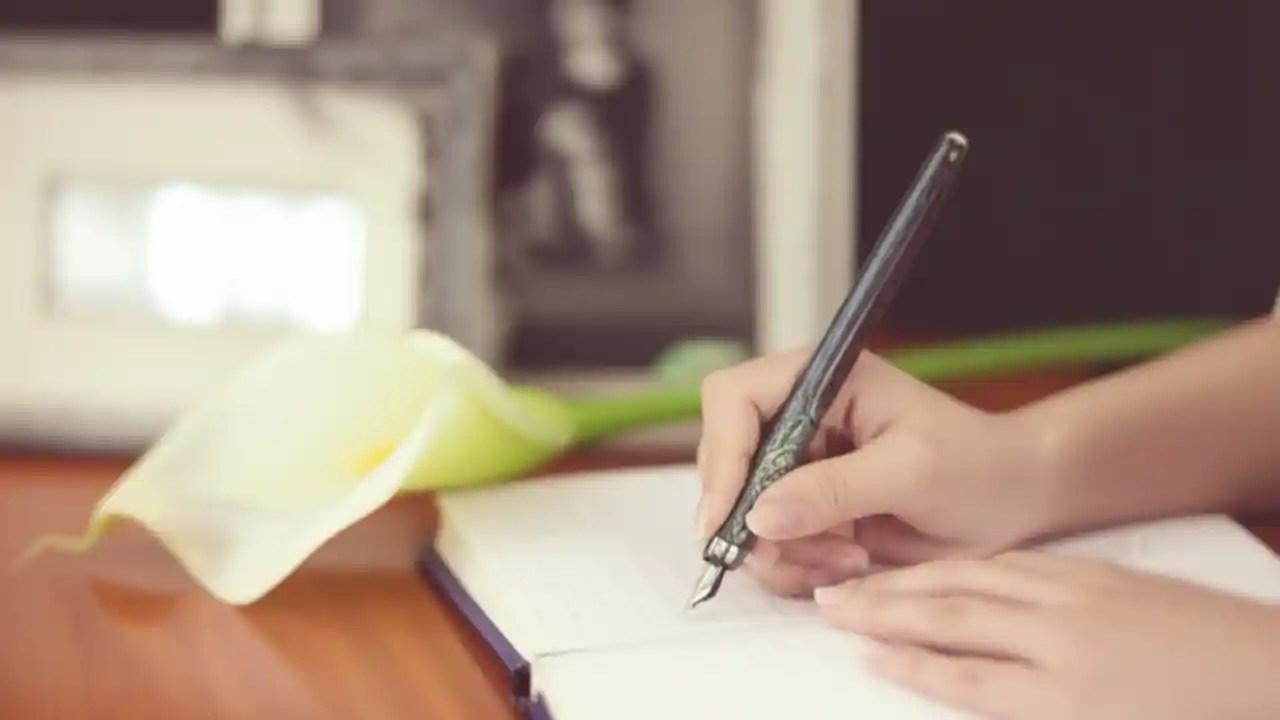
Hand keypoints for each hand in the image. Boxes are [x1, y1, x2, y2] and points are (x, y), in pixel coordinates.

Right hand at [696, 350, 1054, 596]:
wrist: (1012, 500)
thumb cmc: (976, 464)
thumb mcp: (910, 471)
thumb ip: (833, 489)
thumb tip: (760, 515)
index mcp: (818, 380)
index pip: (733, 399)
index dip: (722, 454)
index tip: (729, 517)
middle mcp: (797, 418)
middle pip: (726, 464)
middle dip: (757, 519)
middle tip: (798, 553)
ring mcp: (796, 466)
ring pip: (742, 515)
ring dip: (785, 551)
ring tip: (849, 557)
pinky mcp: (805, 510)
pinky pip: (769, 545)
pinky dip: (797, 566)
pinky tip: (848, 562)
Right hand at [814, 553, 1279, 718]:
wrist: (1275, 672)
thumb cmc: (1201, 717)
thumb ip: (1031, 713)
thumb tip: (967, 691)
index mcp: (1069, 699)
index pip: (963, 680)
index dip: (905, 666)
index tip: (859, 653)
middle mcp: (1066, 640)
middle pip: (954, 621)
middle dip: (884, 611)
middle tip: (828, 604)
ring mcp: (1083, 598)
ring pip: (976, 582)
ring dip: (912, 580)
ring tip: (866, 578)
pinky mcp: (1102, 575)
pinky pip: (1016, 564)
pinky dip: (968, 564)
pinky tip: (945, 566)